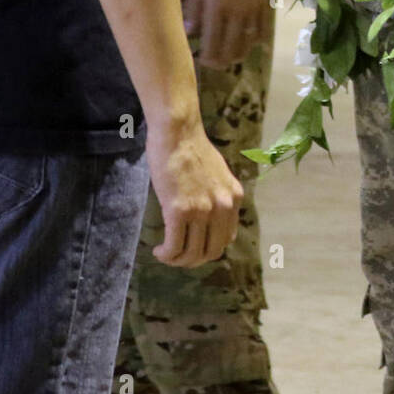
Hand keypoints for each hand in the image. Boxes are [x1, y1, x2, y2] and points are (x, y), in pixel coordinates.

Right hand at [146, 122, 243, 267]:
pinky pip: (175, 246)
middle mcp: (223, 207)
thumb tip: (209, 220)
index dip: (207, 248)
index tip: (192, 245)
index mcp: (234, 197)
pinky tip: (159, 250)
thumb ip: (217, 196)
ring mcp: (202, 210)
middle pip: (211, 251)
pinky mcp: (180, 211)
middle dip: (193, 260)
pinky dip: (166, 254)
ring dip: (177, 260)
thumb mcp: (217, 174)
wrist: (177, 132)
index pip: (226, 238)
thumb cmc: (191, 149)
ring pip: (192, 254)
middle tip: (177, 256)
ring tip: (165, 254)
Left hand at [184, 0, 271, 68]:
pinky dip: (256, 42)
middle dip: (223, 60)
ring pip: (248, 44)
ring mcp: (252, 13)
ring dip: (240, 55)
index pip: (212, 43)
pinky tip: (251, 44)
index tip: (203, 62)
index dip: (208, 57)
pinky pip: (263, 31)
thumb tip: (188, 33)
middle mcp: (236, 16)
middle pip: (231, 48)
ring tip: (233, 58)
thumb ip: (193, 12)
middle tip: (217, 64)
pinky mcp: (264, 9)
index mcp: (216, 10)